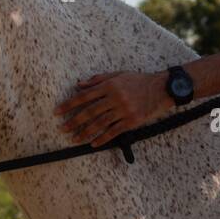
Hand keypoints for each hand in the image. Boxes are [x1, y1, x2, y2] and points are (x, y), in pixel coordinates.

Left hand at [54, 71, 172, 147]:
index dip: (69, 104)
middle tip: (62, 128)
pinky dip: (102, 138)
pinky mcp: (132, 121)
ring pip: (100, 124)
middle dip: (73, 121)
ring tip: (74, 139)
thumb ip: (98, 80)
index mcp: (110, 85)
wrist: (162, 88)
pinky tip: (93, 144)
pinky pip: (114, 131)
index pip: (84, 96)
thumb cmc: (139, 80)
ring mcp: (124, 110)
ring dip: (85, 132)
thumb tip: (78, 85)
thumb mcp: (118, 75)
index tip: (57, 112)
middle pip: (89, 112)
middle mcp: (115, 97)